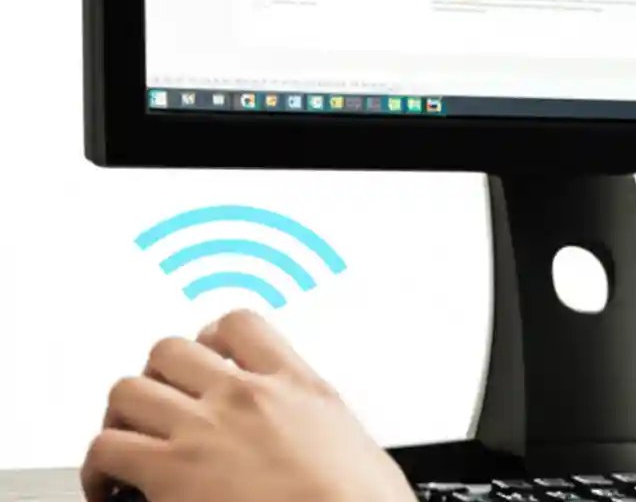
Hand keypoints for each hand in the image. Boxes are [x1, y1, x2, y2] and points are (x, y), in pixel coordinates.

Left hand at [81, 310, 415, 501]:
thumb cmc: (364, 501)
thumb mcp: (354, 442)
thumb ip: (319, 426)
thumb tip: (318, 442)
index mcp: (298, 386)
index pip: (239, 325)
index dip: (211, 336)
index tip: (207, 352)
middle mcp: (246, 396)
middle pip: (170, 351)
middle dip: (158, 375)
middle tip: (160, 401)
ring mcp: (205, 430)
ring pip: (128, 391)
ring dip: (122, 415)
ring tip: (127, 438)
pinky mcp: (172, 471)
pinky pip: (107, 449)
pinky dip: (99, 468)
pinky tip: (109, 485)